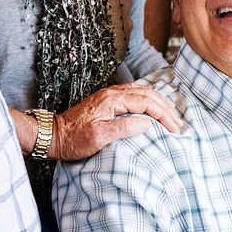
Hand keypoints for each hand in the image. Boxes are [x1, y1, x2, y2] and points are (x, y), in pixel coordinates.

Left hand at [49, 82, 180, 160]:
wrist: (53, 135)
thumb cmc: (73, 139)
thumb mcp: (98, 137)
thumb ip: (124, 128)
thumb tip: (147, 123)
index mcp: (112, 99)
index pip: (146, 102)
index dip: (163, 115)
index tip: (174, 128)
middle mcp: (113, 93)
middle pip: (148, 93)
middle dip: (166, 108)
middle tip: (179, 123)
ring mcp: (110, 95)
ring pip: (142, 92)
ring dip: (159, 102)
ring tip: (171, 115)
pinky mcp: (107, 100)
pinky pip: (135, 95)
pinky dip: (149, 101)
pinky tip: (153, 108)